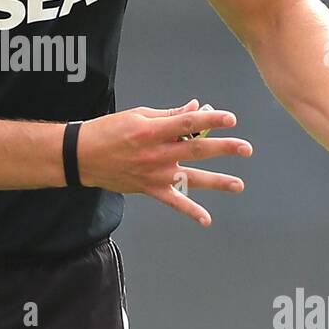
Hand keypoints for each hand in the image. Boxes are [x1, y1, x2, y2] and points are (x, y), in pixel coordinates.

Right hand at [78, 98, 251, 227]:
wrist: (82, 156)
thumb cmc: (109, 130)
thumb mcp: (138, 115)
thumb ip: (169, 115)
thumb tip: (195, 109)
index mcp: (152, 131)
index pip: (188, 123)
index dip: (211, 120)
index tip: (231, 119)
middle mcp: (156, 153)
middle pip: (197, 150)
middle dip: (224, 148)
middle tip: (245, 148)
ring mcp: (154, 174)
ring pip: (191, 178)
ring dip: (217, 181)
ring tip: (238, 184)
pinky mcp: (149, 188)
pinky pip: (173, 202)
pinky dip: (190, 211)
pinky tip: (206, 219)